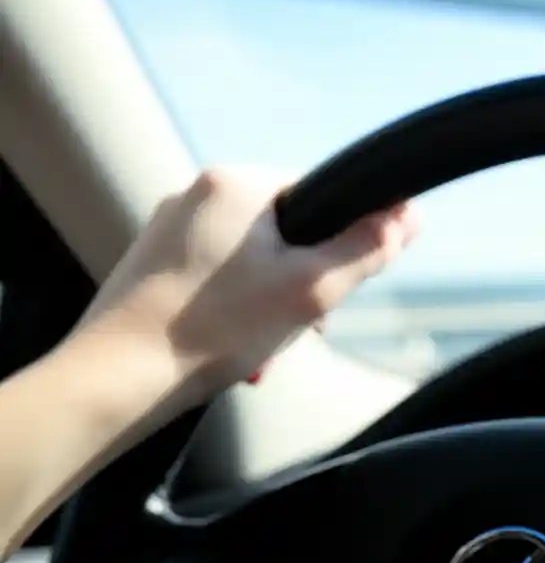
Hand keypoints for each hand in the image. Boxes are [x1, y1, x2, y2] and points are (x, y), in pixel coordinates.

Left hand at [75, 168, 417, 403]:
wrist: (116, 378)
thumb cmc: (212, 331)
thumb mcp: (311, 291)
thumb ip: (367, 250)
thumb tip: (409, 217)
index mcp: (236, 183)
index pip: (320, 196)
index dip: (340, 245)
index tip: (331, 291)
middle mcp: (196, 194)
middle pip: (285, 233)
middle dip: (300, 284)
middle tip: (297, 329)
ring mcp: (167, 229)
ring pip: (250, 261)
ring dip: (268, 304)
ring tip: (258, 349)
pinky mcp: (150, 265)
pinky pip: (214, 279)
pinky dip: (232, 312)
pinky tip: (229, 349)